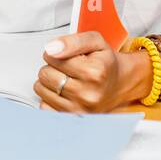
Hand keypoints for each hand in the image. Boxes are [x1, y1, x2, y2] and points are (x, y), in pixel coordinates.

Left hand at [33, 31, 151, 112]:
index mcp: (93, 72)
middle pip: (45, 74)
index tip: (66, 55)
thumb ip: (72, 41)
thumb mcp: (95, 42)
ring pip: (41, 89)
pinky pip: (43, 105)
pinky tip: (63, 93)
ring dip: (49, 82)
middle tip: (67, 68)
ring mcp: (79, 109)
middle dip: (52, 67)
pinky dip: (49, 98)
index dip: (55, 52)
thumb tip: (51, 48)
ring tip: (66, 80)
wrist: (119, 84)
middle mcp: (87, 94)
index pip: (52, 57)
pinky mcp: (71, 118)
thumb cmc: (105, 63)